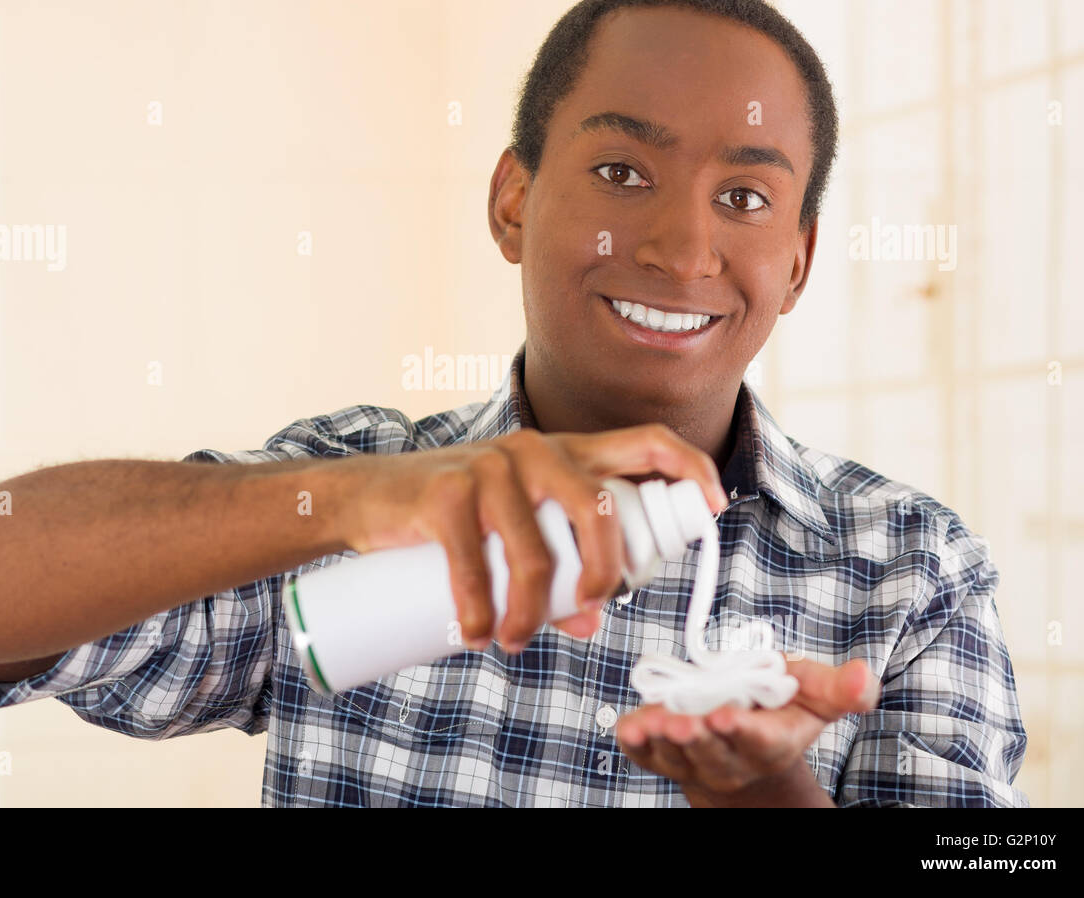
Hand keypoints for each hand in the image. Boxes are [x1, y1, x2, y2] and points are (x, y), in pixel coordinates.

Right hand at [334, 425, 728, 651]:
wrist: (366, 496)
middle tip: (592, 610)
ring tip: (512, 641)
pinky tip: (476, 634)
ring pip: (538, 553)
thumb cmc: (452, 517)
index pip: (644, 443)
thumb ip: (556, 567)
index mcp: (563, 454)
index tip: (717, 508)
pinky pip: (476, 565)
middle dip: (607, 573)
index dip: (691, 469)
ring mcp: (489, 469)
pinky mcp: (446, 493)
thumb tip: (590, 624)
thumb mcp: (512, 533)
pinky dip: (479, 613)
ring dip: (532, 614)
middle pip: (601, 509)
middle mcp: (535, 451)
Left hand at [616, 656, 879, 805]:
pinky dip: (636, 744)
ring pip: (678, 758)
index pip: (759, 741)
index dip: (743, 731)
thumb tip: (864, 675)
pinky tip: (629, 730)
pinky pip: (647, 756)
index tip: (726, 717)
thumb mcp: (813, 693)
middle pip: (714, 756)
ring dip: (664, 741)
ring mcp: (694, 760)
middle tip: (686, 723)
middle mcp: (732, 759)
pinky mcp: (663, 754)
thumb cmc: (778, 707)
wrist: (742, 732)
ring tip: (654, 723)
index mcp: (771, 743)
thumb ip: (840, 688)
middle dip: (699, 740)